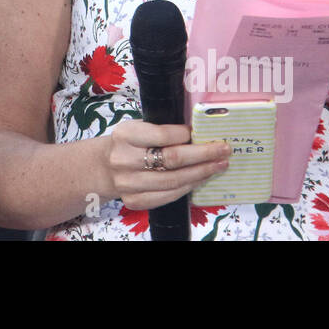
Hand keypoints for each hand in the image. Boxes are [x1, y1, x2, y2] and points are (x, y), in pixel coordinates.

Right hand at [103, 119, 230, 209]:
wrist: (104, 167)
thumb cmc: (129, 143)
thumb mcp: (138, 128)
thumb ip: (162, 130)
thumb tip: (200, 132)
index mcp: (125, 135)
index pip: (161, 135)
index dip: (185, 134)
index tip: (201, 132)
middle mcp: (124, 160)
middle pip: (172, 159)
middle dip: (203, 154)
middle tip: (223, 150)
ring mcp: (128, 183)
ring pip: (174, 180)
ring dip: (201, 172)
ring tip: (219, 165)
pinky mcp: (135, 200)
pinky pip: (169, 196)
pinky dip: (189, 187)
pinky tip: (201, 178)